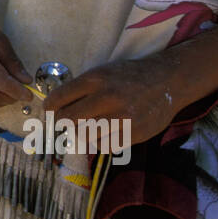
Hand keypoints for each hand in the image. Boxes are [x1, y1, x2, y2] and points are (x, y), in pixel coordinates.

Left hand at [42, 53, 178, 146]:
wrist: (167, 80)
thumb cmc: (130, 76)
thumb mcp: (103, 73)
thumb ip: (81, 89)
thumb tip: (56, 108)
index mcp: (95, 79)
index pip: (58, 98)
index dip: (49, 108)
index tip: (50, 112)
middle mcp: (106, 97)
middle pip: (68, 120)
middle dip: (63, 124)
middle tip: (66, 124)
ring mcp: (122, 117)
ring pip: (85, 136)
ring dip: (84, 134)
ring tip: (92, 126)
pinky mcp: (134, 133)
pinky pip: (105, 146)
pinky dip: (102, 142)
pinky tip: (108, 132)